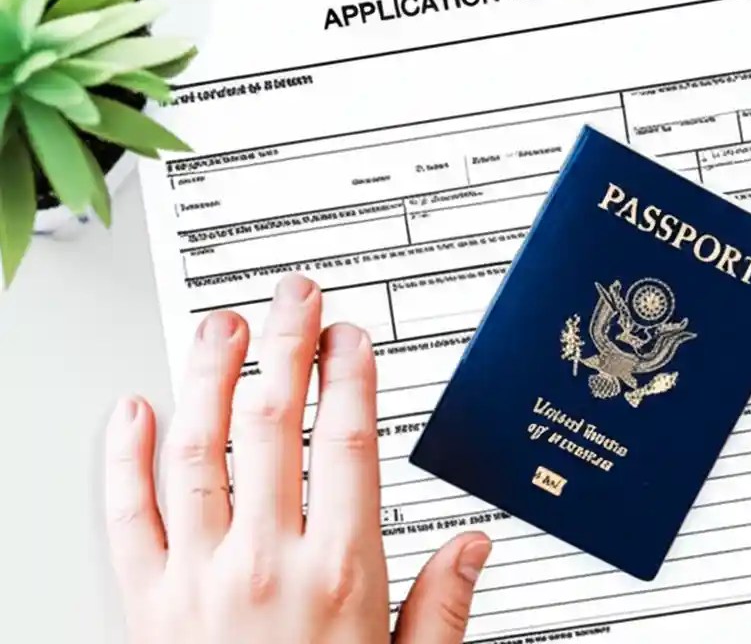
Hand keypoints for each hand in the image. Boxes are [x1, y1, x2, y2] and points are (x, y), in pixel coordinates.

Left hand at [104, 274, 489, 642]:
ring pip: (197, 449)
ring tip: (222, 327)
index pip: (350, 443)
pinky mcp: (145, 602)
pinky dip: (124, 456)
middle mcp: (266, 563)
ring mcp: (198, 577)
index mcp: (339, 573)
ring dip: (208, 376)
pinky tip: (133, 410)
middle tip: (294, 298)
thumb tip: (473, 548)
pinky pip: (127, 515)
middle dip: (286, 345)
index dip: (352, 375)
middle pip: (275, 424)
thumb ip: (443, 606)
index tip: (352, 338)